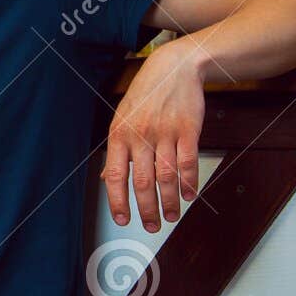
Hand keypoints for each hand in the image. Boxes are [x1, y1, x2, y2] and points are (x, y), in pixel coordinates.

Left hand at [103, 41, 205, 230]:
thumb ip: (117, 151)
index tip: (123, 219)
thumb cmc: (146, 96)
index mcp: (119, 135)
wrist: (174, 68)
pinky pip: (187, 162)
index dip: (118, 201)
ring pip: (165, 176)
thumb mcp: (122, 120)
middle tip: (150, 226)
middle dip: (146, 209)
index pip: (116, 176)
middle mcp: (140, 135)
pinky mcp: (187, 129)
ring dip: (169, 201)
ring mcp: (164, 133)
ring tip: (170, 216)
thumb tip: (107, 178)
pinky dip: (188, 182)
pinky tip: (188, 195)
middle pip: (142, 182)